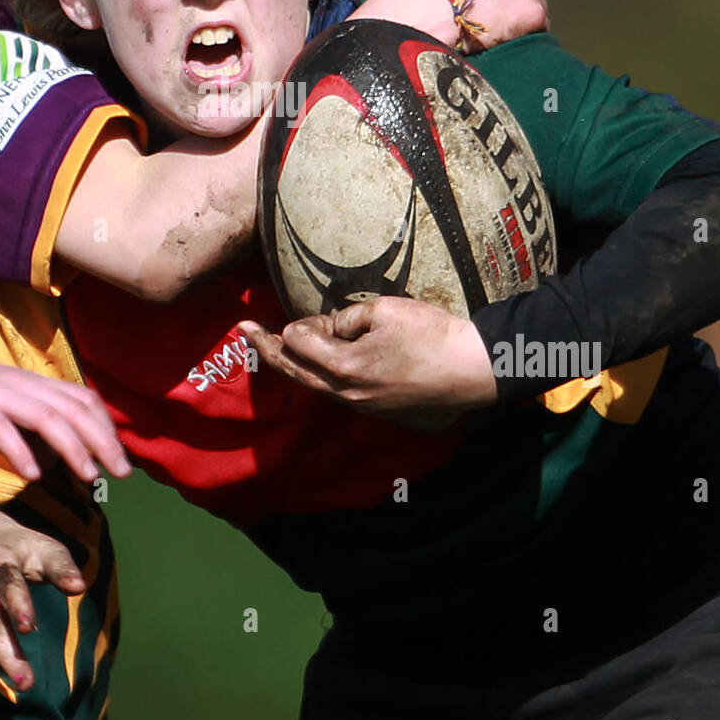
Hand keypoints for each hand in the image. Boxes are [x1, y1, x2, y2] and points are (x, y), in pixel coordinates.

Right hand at [0, 347, 130, 485]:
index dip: (106, 427)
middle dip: (102, 441)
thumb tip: (54, 456)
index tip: (120, 458)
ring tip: (89, 477)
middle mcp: (18, 382)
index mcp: (28, 382)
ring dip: (72, 447)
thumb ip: (25, 423)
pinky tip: (34, 475)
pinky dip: (20, 450)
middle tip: (122, 473)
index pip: (81, 398)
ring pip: (45, 416)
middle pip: (72, 408)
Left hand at [238, 296, 498, 428]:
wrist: (473, 370)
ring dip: (293, 365)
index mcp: (345, 367)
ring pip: (315, 385)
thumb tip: (326, 329)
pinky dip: (318, 375)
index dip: (292, 326)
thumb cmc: (432, 335)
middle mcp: (347, 393)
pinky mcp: (378, 409)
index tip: (274, 319)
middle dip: (268, 351)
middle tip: (245, 334)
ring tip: (273, 349)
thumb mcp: (385, 311)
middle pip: (296, 372)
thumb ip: (345, 319)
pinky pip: (337, 391)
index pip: (298, 345)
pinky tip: (317, 365)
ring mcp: (363, 405)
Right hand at [356, 0, 546, 50]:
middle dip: (512, 4)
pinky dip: (517, 39)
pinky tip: (496, 41)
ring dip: (516, 23)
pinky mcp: (533, 12)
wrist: (424, 4)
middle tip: (488, 22)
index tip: (488, 2)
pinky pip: (534, 31)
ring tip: (488, 34)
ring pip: (532, 10)